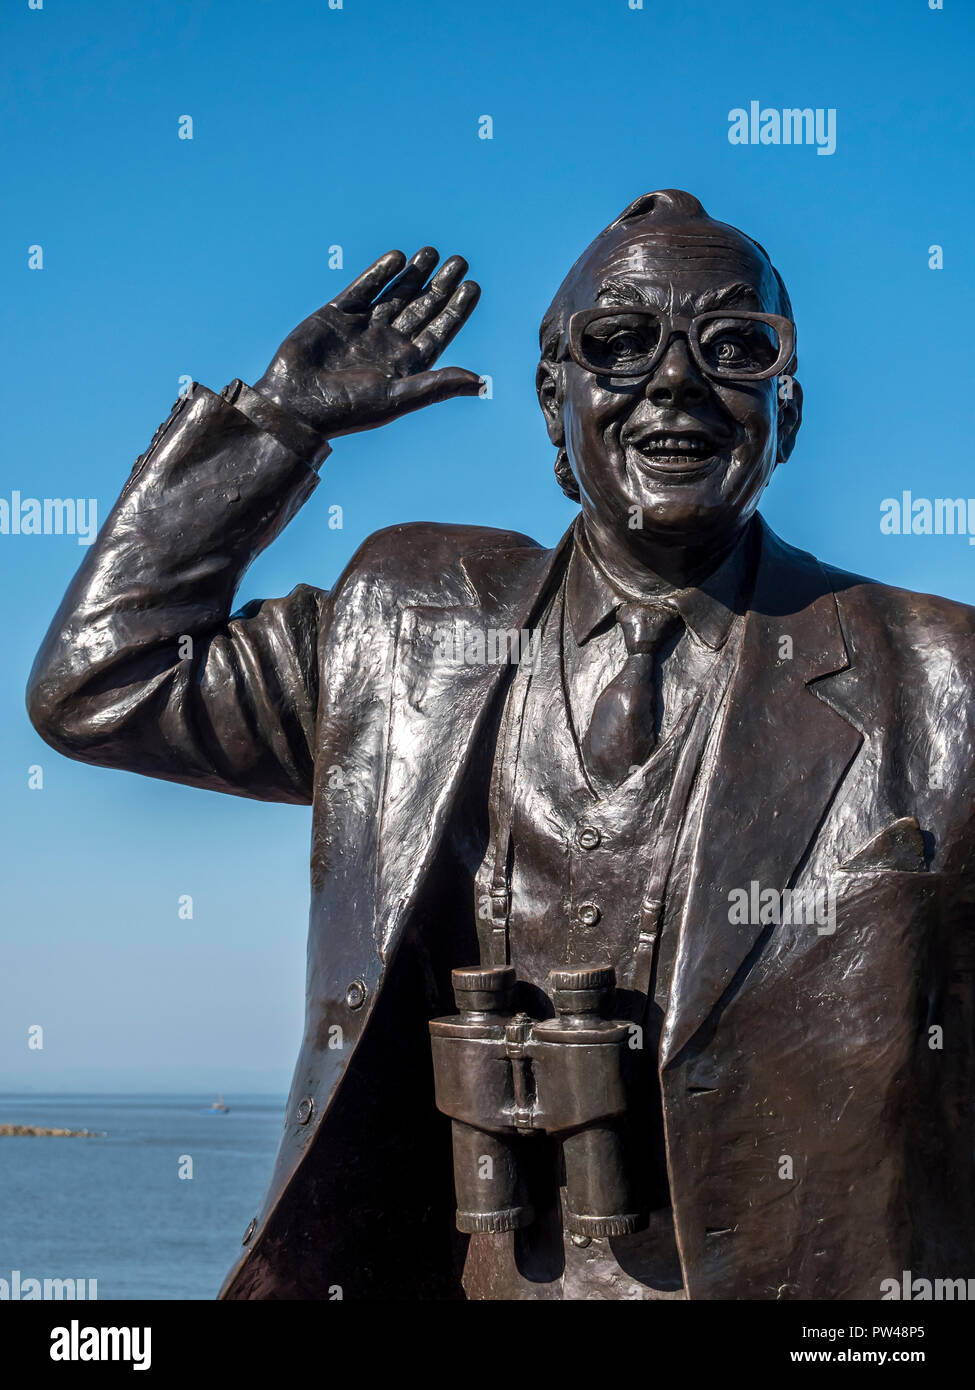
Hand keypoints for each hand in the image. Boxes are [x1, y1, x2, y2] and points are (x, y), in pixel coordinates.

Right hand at [254, 247, 481, 439]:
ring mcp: (362, 328)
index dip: (456, 310)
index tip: (472, 287)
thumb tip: (479, 382)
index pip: (438, 332)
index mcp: (405, 366)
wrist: (294, 405)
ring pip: (395, 295)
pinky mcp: (336, 315)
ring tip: (432, 252)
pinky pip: (362, 288)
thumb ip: (437, 385)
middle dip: (440, 285)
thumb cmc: (347, 411)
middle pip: (421, 309)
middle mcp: (387, 344)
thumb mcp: (397, 398)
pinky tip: (397, 257)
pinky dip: (379, 273)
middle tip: (460, 261)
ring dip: (414, 275)